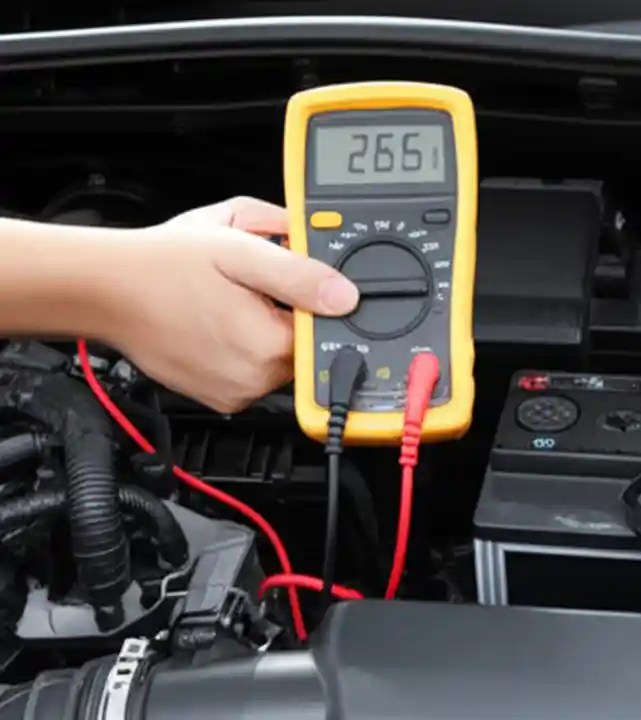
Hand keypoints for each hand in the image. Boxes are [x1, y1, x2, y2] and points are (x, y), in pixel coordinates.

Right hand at [103, 197, 358, 412]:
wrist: (102, 289)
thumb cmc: (160, 266)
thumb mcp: (240, 248)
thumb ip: (300, 273)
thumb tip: (345, 296)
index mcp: (269, 349)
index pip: (325, 330)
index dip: (313, 298)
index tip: (288, 279)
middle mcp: (255, 382)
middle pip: (302, 345)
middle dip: (285, 311)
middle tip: (246, 284)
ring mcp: (234, 393)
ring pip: (275, 357)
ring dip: (262, 327)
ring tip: (225, 300)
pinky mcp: (217, 396)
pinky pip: (249, 369)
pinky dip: (241, 343)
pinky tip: (215, 319)